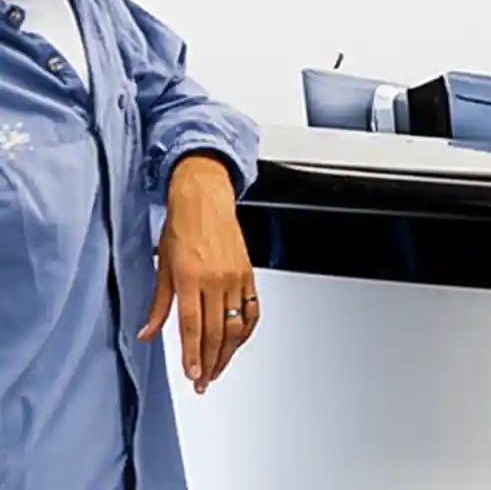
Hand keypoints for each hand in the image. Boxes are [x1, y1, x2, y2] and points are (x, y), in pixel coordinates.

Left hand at [136, 154, 259, 394]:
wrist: (205, 200)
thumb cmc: (181, 227)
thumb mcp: (161, 266)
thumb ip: (157, 304)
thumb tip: (146, 332)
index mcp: (190, 278)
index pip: (192, 326)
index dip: (193, 355)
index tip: (192, 375)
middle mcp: (216, 280)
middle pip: (216, 332)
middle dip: (210, 362)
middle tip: (204, 381)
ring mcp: (236, 278)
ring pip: (236, 326)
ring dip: (227, 352)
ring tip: (218, 369)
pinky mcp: (248, 275)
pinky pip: (252, 310)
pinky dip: (246, 331)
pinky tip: (238, 343)